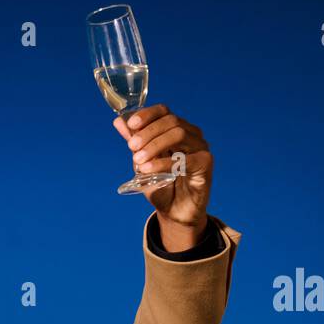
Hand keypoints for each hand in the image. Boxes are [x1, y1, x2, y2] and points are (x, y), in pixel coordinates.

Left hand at [113, 104, 211, 248]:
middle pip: (171, 121)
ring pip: (178, 134)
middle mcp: (191, 134)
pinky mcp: (206, 163)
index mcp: (176, 130)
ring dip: (154, 145)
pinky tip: (148, 169)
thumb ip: (134, 142)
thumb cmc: (161, 186)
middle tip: (131, 147)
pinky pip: (185, 158)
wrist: (173, 212)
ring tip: (138, 161)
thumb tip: (118, 121)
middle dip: (148, 132)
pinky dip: (164, 163)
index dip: (148, 114)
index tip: (131, 124)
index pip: (164, 111)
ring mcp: (200, 147)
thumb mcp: (142, 163)